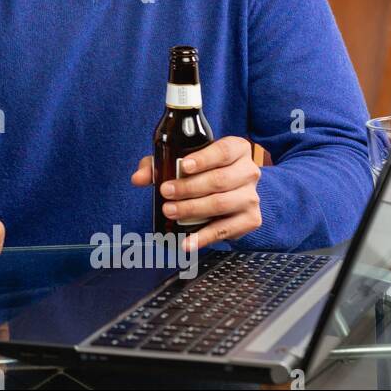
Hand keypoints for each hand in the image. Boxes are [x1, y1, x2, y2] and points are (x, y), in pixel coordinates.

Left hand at [130, 135, 261, 249]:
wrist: (232, 191)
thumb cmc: (203, 171)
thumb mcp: (181, 161)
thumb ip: (158, 165)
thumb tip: (138, 178)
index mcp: (237, 149)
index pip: (223, 151)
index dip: (204, 159)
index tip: (183, 166)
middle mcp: (249, 171)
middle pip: (220, 179)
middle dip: (189, 188)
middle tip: (166, 192)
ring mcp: (252, 197)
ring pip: (222, 204)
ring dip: (193, 209)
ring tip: (170, 212)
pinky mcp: (251, 219)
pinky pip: (226, 230)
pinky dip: (204, 237)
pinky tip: (187, 241)